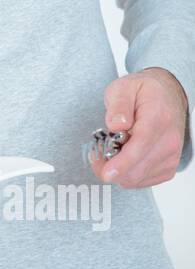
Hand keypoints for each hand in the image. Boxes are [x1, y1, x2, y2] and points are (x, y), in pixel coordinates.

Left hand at [90, 68, 188, 187]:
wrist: (168, 96)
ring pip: (137, 178)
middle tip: (97, 152)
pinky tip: (123, 157)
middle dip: (110, 166)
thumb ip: (118, 104)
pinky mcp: (168, 167)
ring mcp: (171, 156)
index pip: (141, 145)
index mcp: (158, 118)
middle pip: (136, 168)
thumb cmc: (145, 92)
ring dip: (118, 170)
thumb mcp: (124, 87)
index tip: (106, 172)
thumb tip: (116, 124)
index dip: (122, 163)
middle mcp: (169, 140)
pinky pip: (142, 181)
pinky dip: (127, 173)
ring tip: (111, 149)